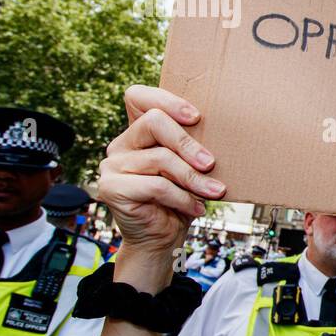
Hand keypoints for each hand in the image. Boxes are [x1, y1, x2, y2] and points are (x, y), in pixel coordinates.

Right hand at [97, 85, 224, 259]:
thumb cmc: (182, 199)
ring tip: (214, 192)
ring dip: (193, 178)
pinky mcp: (111, 188)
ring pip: (160, 157)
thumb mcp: (191, 169)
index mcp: (139, 133)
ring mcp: (112, 165)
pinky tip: (196, 208)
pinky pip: (156, 186)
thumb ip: (193, 148)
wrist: (162, 239)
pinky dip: (182, 197)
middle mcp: (121, 144)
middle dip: (188, 143)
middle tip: (210, 163)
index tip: (196, 117)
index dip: (166, 99)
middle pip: (153, 121)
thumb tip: (224, 133)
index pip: (138, 96)